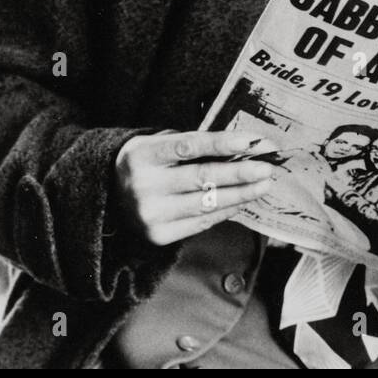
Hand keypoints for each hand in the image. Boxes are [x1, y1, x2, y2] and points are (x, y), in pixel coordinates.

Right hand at [113, 130, 278, 245]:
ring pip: (207, 203)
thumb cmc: (147, 163)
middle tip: (268, 168)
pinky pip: (202, 222)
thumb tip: (243, 146)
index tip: (253, 141)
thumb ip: (194, 145)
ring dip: (242, 194)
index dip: (223, 143)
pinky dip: (227, 210)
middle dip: (241, 173)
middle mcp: (144, 185)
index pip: (189, 146)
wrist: (109, 197)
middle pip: (203, 178)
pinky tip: (243, 200)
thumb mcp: (159, 145)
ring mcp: (151, 214)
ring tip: (264, 185)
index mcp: (143, 155)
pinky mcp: (159, 235)